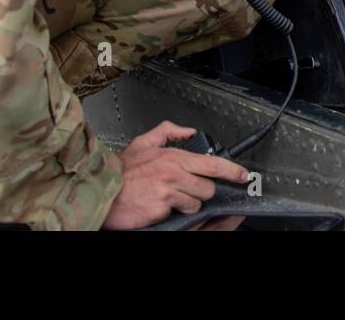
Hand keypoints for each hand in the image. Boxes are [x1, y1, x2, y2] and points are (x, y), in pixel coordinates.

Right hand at [102, 120, 250, 229]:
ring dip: (186, 203)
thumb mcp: (143, 143)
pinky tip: (160, 205)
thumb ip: (168, 132)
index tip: (243, 175)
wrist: (101, 190)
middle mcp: (174, 173)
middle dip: (200, 191)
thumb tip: (188, 131)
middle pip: (208, 188)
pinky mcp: (162, 208)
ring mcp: (169, 191)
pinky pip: (181, 213)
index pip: (212, 163)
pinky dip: (173, 212)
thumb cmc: (121, 171)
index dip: (232, 171)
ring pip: (196, 203)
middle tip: (184, 188)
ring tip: (168, 197)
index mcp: (173, 157)